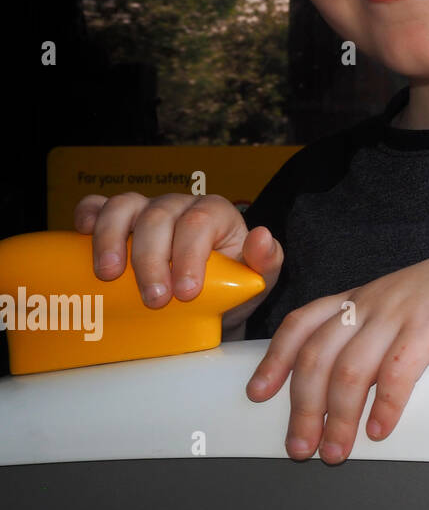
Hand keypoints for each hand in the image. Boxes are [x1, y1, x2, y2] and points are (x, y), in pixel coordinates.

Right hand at [72, 192, 281, 328]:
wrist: (205, 303)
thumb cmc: (232, 287)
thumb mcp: (258, 281)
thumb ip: (267, 261)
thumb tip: (262, 237)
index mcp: (216, 214)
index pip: (200, 222)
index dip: (190, 254)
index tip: (186, 292)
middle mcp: (179, 206)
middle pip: (159, 217)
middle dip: (152, 260)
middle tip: (153, 300)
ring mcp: (146, 210)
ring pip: (124, 206)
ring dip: (112, 239)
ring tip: (109, 276)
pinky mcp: (117, 222)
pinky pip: (96, 206)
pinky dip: (87, 216)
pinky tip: (81, 238)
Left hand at [245, 239, 428, 463]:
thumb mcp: (396, 304)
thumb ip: (368, 333)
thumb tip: (341, 385)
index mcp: (358, 299)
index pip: (301, 324)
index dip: (274, 359)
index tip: (258, 393)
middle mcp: (370, 304)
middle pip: (317, 356)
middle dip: (302, 408)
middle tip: (300, 446)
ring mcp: (398, 314)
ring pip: (350, 370)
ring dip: (337, 418)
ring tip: (336, 450)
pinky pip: (398, 370)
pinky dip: (385, 405)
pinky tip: (380, 429)